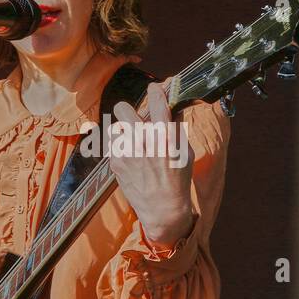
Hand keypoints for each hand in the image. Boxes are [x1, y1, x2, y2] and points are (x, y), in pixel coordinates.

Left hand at [109, 81, 194, 245]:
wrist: (162, 210)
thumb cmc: (178, 180)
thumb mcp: (185, 152)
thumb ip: (177, 127)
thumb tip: (173, 106)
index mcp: (164, 136)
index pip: (156, 100)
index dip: (156, 90)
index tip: (156, 89)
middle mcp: (142, 141)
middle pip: (122, 108)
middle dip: (130, 112)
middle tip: (138, 121)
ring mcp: (125, 153)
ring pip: (115, 127)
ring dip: (124, 132)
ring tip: (135, 144)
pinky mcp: (115, 163)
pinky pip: (113, 145)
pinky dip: (121, 148)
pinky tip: (132, 158)